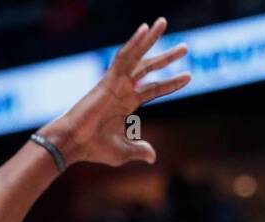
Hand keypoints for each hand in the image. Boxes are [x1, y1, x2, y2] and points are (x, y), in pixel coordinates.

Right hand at [43, 19, 190, 167]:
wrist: (75, 143)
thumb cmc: (95, 148)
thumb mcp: (124, 151)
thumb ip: (139, 150)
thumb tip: (153, 156)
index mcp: (127, 104)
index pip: (154, 89)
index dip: (171, 83)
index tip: (189, 76)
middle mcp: (123, 89)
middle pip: (148, 68)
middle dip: (166, 57)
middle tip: (184, 47)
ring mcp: (116, 82)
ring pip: (136, 55)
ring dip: (150, 39)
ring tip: (163, 22)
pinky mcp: (108, 79)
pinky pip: (123, 56)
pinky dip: (134, 42)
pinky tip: (145, 28)